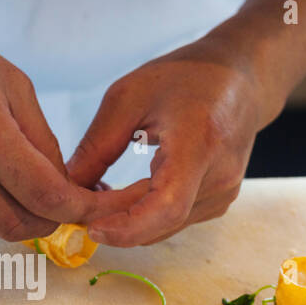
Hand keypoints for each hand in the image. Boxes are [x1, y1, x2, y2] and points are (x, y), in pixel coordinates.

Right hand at [0, 0, 102, 242]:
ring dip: (7, 220)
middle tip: (55, 208)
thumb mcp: (10, 82)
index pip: (43, 195)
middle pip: (13, 225)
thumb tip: (62, 188)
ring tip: (12, 191)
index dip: (76, 210)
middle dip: (45, 223)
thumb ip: (42, 140)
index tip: (90, 209)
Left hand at [66, 38, 266, 245]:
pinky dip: (142, 215)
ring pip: (163, 226)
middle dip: (112, 222)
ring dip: (125, 220)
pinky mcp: (219, 202)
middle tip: (73, 206)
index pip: (167, 206)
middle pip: (159, 222)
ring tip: (94, 195)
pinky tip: (120, 195)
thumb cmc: (185, 77)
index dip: (127, 227)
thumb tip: (65, 190)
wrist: (241, 77)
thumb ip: (97, 146)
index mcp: (201, 143)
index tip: (91, 227)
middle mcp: (220, 177)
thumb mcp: (129, 96)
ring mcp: (223, 194)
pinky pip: (173, 220)